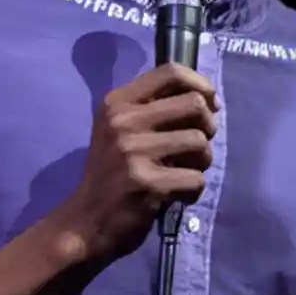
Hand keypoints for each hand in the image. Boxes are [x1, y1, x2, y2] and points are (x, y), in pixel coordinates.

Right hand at [53, 63, 218, 262]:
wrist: (85, 222)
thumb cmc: (109, 174)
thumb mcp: (118, 130)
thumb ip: (152, 109)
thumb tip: (206, 98)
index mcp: (117, 102)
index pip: (170, 72)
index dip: (201, 84)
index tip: (210, 104)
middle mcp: (123, 121)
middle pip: (194, 104)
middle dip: (208, 126)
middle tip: (197, 147)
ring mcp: (133, 152)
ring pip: (200, 142)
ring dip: (202, 162)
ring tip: (185, 173)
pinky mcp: (146, 183)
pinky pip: (196, 179)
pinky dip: (193, 191)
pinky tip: (176, 196)